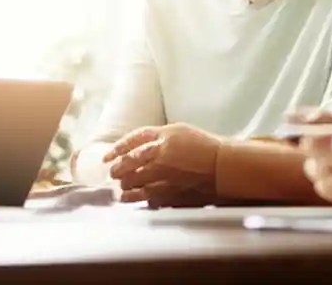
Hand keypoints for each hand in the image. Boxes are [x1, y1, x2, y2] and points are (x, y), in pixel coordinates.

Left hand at [104, 124, 223, 206]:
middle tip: (114, 173)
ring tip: (121, 188)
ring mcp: (165, 175)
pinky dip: (135, 198)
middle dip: (118, 169)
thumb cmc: (204, 146)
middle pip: (129, 162)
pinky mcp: (171, 192)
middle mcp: (161, 155)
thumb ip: (157, 137)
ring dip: (124, 185)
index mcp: (164, 136)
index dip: (117, 148)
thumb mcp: (179, 131)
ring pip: (134, 182)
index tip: (107, 156)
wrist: (224, 166)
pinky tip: (129, 199)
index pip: (132, 140)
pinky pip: (147, 197)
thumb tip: (135, 147)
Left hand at [299, 98, 331, 206]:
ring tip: (331, 161)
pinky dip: (326, 182)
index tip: (285, 120)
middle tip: (313, 144)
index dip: (296, 121)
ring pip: (314, 170)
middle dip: (308, 144)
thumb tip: (306, 115)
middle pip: (309, 145)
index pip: (314, 119)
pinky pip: (326, 189)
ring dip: (316, 165)